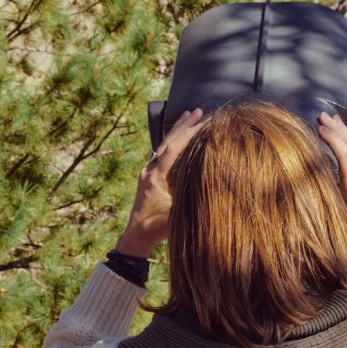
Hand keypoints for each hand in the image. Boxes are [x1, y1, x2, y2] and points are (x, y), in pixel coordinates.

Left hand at [115, 109, 203, 257]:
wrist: (136, 237)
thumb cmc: (157, 228)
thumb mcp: (176, 213)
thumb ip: (189, 197)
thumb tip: (210, 184)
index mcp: (156, 177)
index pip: (173, 149)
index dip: (188, 135)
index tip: (203, 122)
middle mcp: (150, 170)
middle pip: (167, 142)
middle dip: (183, 125)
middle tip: (198, 110)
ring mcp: (148, 173)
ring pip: (164, 145)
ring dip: (177, 130)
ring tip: (189, 114)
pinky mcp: (149, 177)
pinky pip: (162, 154)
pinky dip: (173, 143)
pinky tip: (180, 138)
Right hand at [317, 112, 346, 273]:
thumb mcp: (343, 217)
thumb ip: (333, 195)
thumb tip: (316, 175)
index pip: (345, 155)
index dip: (332, 139)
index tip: (319, 128)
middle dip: (337, 129)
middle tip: (322, 115)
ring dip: (344, 133)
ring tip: (333, 119)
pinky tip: (345, 141)